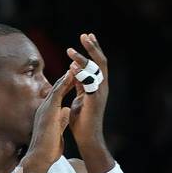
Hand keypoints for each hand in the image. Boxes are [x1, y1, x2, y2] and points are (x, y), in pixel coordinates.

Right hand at [23, 66, 77, 172]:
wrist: (39, 157)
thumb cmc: (47, 148)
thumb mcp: (57, 130)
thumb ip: (61, 120)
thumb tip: (67, 113)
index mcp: (47, 113)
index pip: (57, 95)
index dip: (65, 84)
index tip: (73, 75)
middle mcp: (44, 108)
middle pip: (57, 88)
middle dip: (66, 76)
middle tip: (75, 63)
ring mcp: (46, 108)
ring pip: (57, 87)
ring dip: (67, 75)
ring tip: (75, 64)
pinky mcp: (49, 111)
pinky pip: (58, 93)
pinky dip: (65, 83)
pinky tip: (72, 74)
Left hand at [65, 33, 108, 157]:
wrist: (87, 138)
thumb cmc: (82, 120)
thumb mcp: (79, 98)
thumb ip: (79, 85)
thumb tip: (73, 72)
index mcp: (98, 85)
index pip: (96, 63)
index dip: (92, 49)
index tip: (87, 36)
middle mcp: (102, 86)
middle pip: (100, 61)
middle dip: (92, 47)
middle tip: (84, 34)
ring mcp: (100, 93)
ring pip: (94, 70)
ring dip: (82, 59)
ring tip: (70, 50)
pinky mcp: (94, 100)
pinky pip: (88, 83)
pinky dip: (81, 73)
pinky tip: (72, 67)